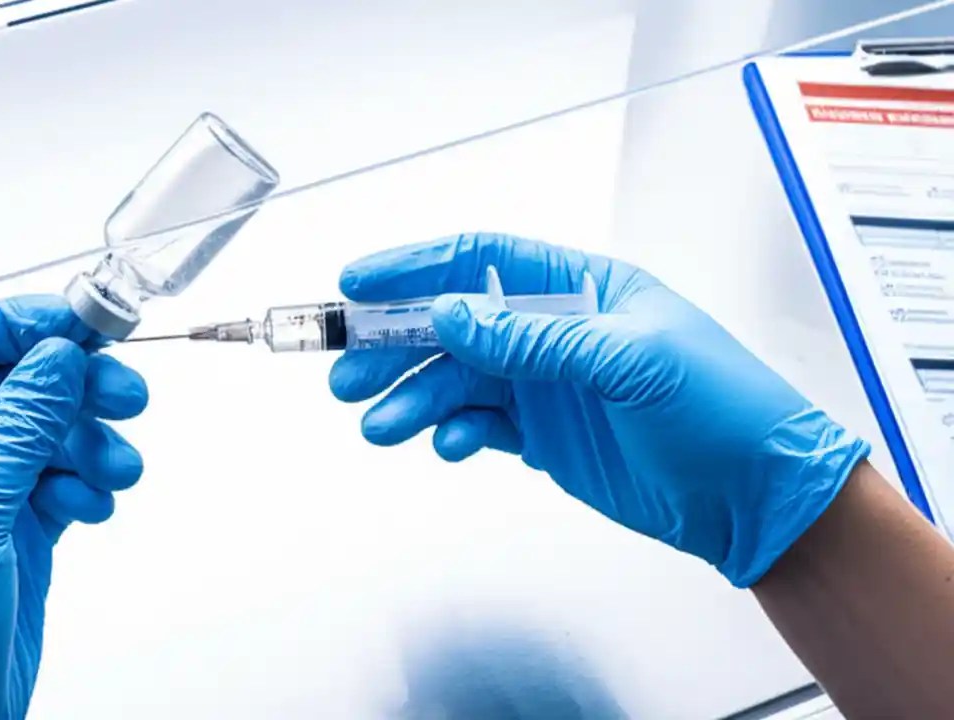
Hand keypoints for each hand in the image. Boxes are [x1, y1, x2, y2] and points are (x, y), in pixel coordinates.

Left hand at [0, 296, 146, 718]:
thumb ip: (16, 424)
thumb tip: (56, 356)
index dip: (18, 326)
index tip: (82, 324)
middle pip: (13, 386)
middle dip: (73, 387)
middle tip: (126, 395)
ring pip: (47, 434)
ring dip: (90, 443)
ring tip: (118, 469)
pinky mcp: (14, 533)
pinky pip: (63, 481)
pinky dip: (88, 486)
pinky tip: (93, 507)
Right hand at [329, 233, 866, 586]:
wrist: (755, 499)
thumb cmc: (722, 410)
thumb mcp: (630, 361)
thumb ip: (535, 340)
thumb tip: (453, 315)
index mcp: (579, 288)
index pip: (480, 259)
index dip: (414, 266)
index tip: (357, 283)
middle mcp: (553, 330)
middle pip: (452, 322)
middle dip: (394, 342)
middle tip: (347, 370)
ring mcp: (546, 385)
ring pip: (457, 380)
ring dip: (413, 397)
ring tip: (378, 423)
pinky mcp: (543, 435)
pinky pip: (478, 424)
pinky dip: (452, 432)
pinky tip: (446, 444)